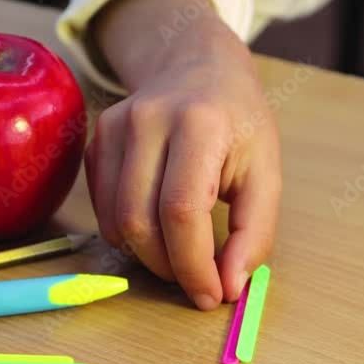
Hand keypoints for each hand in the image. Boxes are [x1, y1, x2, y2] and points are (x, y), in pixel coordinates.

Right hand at [87, 0, 280, 309]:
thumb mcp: (267, 172)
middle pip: (141, 221)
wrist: (198, 67)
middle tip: (199, 280)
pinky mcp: (96, 140)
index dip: (194, 265)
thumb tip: (230, 287)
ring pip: (116, 221)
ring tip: (181, 256)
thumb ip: (255, 232)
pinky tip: (156, 230)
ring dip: (148, 257)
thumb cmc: (238, 123)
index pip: (182, 212)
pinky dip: (128, 236)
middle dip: (170, 267)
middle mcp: (148, 121)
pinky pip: (102, 209)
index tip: (212, 296)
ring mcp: (114, 127)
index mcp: (199, 125)